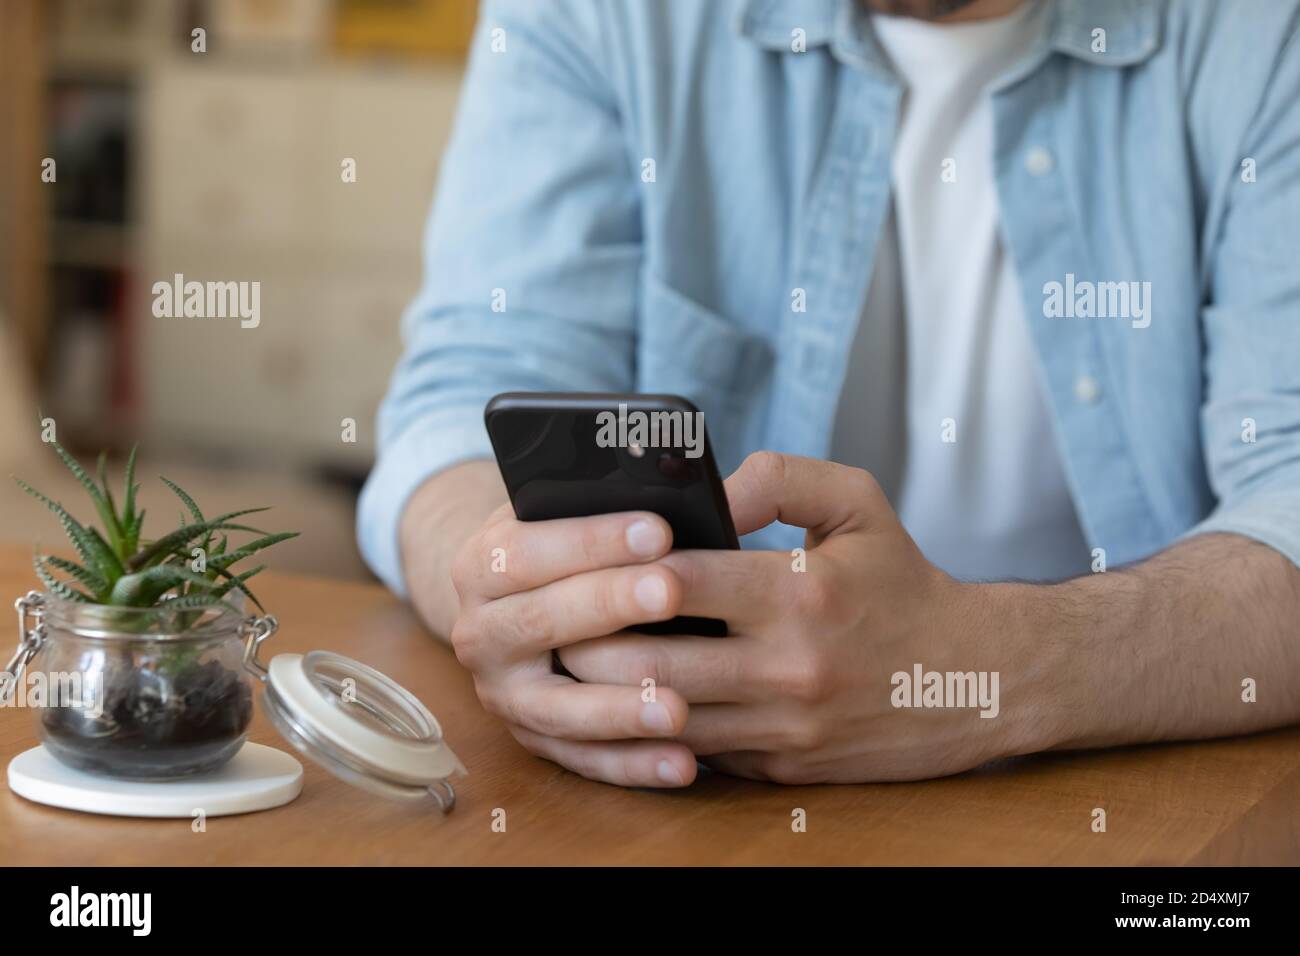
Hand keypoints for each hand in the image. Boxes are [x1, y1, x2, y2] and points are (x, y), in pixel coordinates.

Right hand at [448, 504, 699, 787]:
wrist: (520, 600)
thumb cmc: (572, 545)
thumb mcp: (568, 505)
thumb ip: (604, 495)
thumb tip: (674, 499)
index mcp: (484, 563)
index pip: (529, 548)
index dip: (592, 539)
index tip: (659, 529)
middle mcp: (480, 631)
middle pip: (540, 620)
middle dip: (608, 605)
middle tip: (669, 593)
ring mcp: (505, 692)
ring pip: (557, 707)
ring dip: (618, 708)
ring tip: (679, 707)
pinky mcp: (537, 740)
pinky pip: (585, 761)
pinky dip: (634, 764)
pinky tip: (685, 762)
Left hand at [558, 452, 1049, 783]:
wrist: (972, 678)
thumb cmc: (903, 582)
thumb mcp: (857, 502)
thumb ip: (777, 477)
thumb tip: (706, 494)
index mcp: (800, 593)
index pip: (680, 581)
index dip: (620, 568)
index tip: (581, 556)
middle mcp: (789, 666)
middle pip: (653, 664)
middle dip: (589, 643)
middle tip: (552, 619)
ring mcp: (784, 723)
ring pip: (665, 719)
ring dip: (608, 695)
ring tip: (570, 660)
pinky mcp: (783, 764)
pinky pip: (697, 751)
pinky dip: (654, 728)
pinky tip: (623, 703)